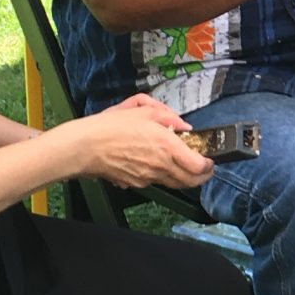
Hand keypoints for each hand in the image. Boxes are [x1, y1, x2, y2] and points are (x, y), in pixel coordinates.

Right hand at [66, 93, 210, 190]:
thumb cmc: (111, 127)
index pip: (198, 166)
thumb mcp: (143, 110)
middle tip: (205, 170)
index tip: (210, 160)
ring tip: (184, 168)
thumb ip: (168, 116)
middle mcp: (161, 166)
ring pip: (174, 184)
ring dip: (183, 178)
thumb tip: (183, 125)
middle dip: (202, 177)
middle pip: (190, 181)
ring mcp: (148, 177)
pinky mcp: (135, 183)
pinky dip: (161, 176)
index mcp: (167, 147)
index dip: (208, 166)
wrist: (85, 146)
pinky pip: (155, 182)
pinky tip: (157, 165)